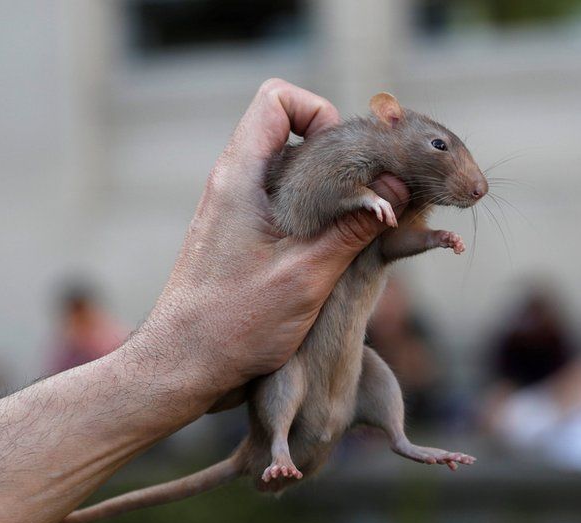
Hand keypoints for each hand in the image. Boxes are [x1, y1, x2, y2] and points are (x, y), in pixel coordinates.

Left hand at [136, 79, 408, 394]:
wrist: (183, 365)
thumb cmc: (233, 325)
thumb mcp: (306, 276)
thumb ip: (353, 228)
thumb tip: (397, 191)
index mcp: (240, 178)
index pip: (276, 100)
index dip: (318, 111)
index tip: (346, 157)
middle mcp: (233, 183)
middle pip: (290, 131)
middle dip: (336, 152)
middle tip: (370, 189)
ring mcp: (235, 209)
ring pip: (290, 169)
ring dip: (328, 187)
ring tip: (359, 220)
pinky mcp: (240, 234)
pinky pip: (283, 201)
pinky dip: (315, 211)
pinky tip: (336, 247)